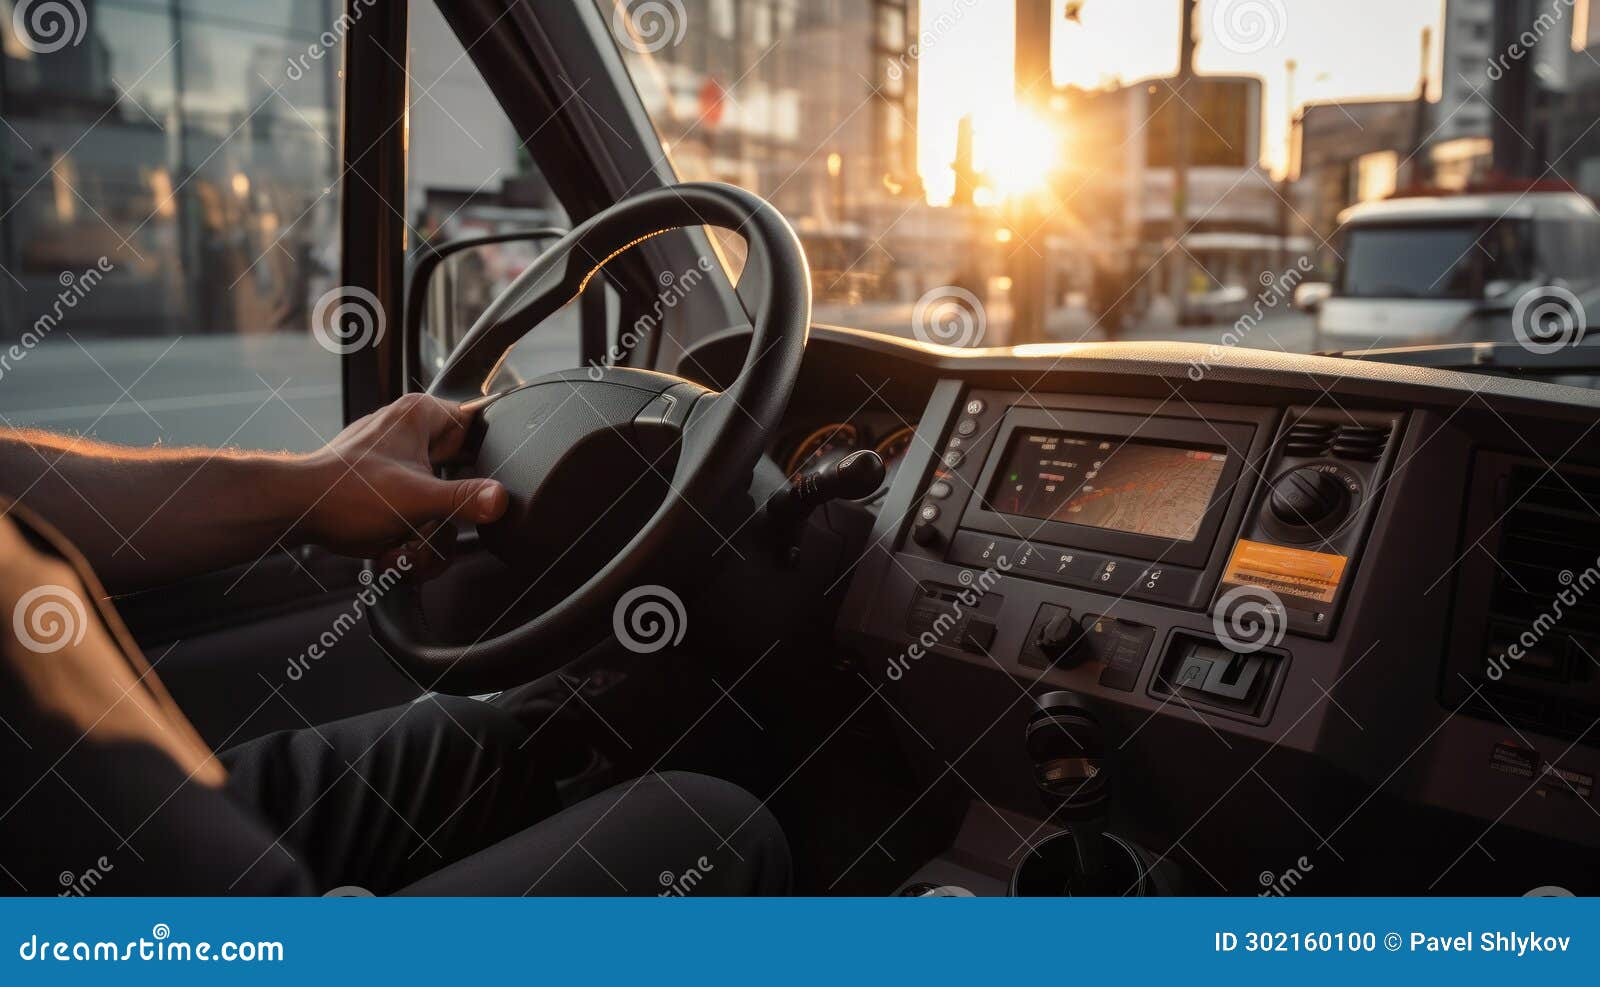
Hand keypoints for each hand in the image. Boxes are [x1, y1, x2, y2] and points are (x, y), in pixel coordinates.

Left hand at [292, 393, 507, 574]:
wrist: (293, 513)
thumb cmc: (342, 493)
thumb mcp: (416, 499)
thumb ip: (464, 499)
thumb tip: (501, 499)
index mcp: (420, 416)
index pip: (477, 426)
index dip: (483, 461)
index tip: (476, 488)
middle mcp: (410, 432)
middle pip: (462, 477)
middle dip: (444, 519)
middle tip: (425, 530)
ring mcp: (398, 462)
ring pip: (439, 504)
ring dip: (423, 539)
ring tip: (399, 545)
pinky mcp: (385, 488)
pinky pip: (416, 515)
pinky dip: (406, 539)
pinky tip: (389, 548)